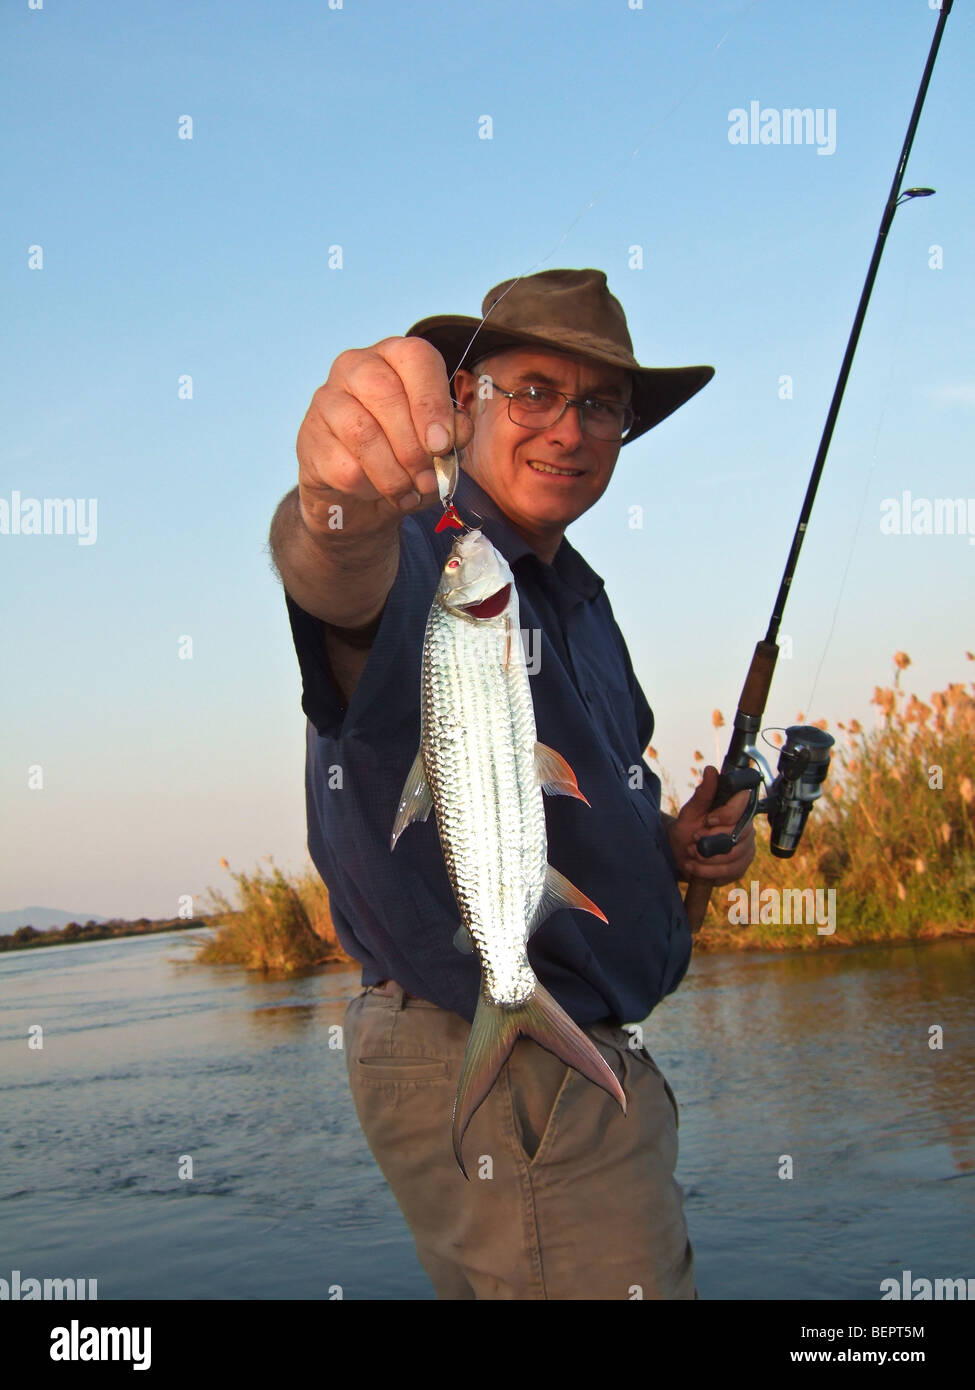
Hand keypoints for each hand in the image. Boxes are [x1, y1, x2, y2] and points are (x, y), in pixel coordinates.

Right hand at [296, 336, 474, 534]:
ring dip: (393, 472)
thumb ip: (453, 434)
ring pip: (362, 431)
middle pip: (385, 391)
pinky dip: (368, 487)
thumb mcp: (437, 447)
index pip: (415, 356)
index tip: (443, 444)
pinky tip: (378, 494)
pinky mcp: (309, 436)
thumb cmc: (403, 459)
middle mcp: (356, 367)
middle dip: (413, 444)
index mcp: (394, 357)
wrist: (357, 497)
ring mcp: (327, 399)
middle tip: (427, 479)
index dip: (432, 401)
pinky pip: (343, 464)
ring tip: (409, 493)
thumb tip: (458, 430)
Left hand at [666, 765, 755, 884]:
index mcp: (736, 808)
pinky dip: (708, 871)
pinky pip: (730, 870)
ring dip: (707, 857)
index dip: (726, 814)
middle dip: (711, 840)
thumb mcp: (690, 811)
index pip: (743, 805)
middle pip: (738, 833)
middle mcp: (747, 826)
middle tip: (693, 840)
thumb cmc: (687, 829)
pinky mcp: (742, 866)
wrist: (681, 854)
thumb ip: (703, 794)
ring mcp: (747, 847)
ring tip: (691, 854)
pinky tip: (695, 867)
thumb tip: (711, 770)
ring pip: (734, 855)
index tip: (708, 820)